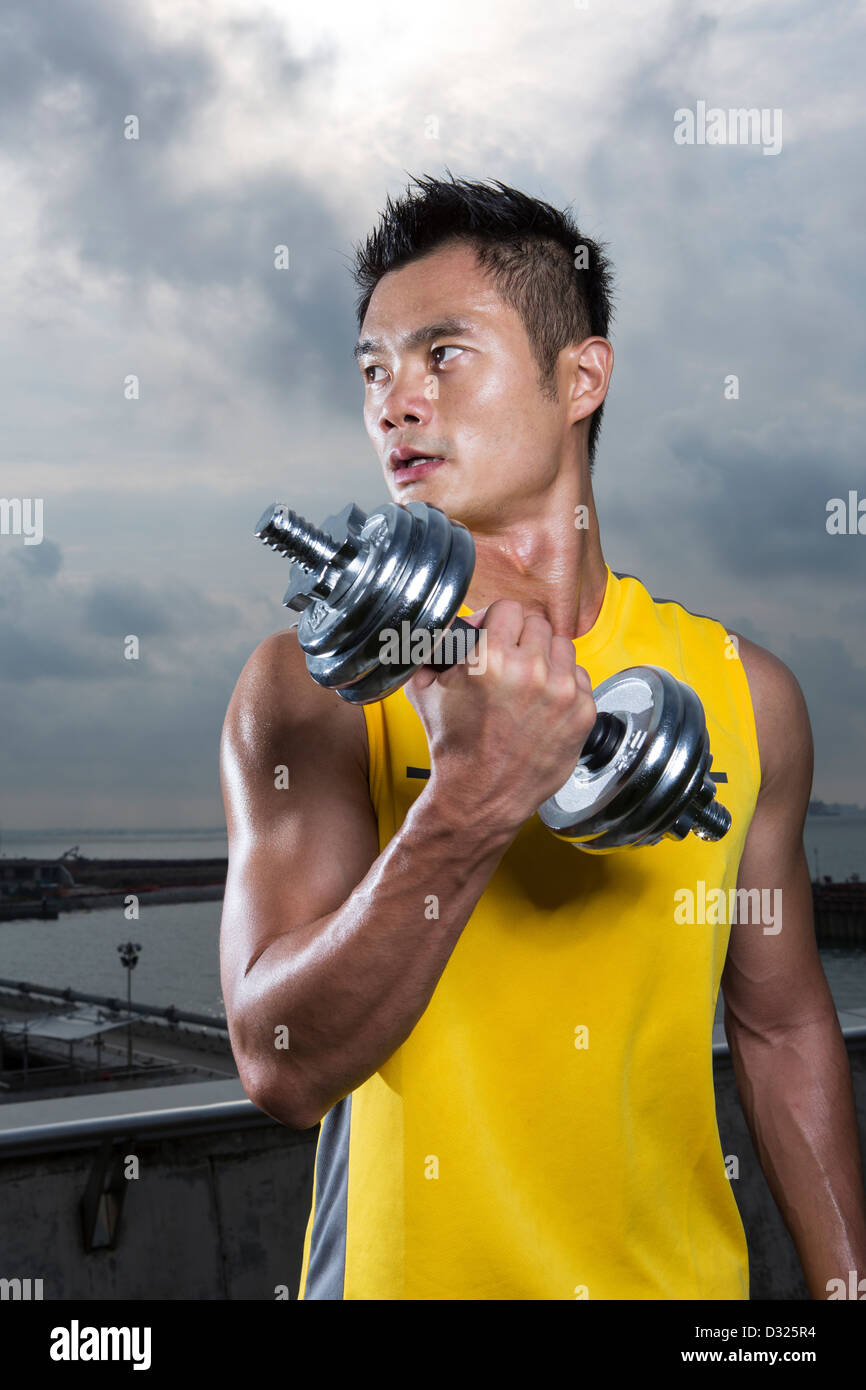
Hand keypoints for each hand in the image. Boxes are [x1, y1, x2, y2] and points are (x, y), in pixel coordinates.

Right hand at [404, 599, 596, 838]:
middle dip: (521, 639)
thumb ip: (434, 648)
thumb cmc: (455, 748)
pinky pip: (580, 675)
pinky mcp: (582, 712)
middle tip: (509, 662)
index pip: (507, 608)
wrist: (480, 796)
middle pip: (537, 624)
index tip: (494, 635)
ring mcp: (561, 692)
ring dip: (546, 658)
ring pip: (562, 645)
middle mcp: (529, 671)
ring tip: (528, 682)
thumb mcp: (424, 691)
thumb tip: (447, 624)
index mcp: (489, 660)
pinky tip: (544, 702)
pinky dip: (564, 684)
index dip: (497, 621)